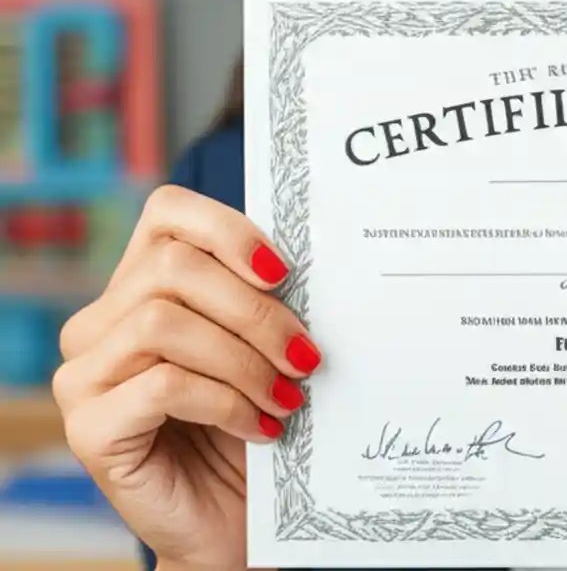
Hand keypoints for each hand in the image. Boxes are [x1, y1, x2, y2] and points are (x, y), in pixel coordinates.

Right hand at [53, 185, 318, 570]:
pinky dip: (227, 402)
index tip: (283, 271)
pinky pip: (163, 385)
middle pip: (172, 270)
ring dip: (245, 360)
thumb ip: (266, 301)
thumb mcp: (264, 352)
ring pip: (165, 325)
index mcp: (141, 288)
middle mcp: (99, 324)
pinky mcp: (89, 429)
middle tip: (305, 355)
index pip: (166, 213)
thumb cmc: (253, 425)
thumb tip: (313, 260)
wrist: (233, 521)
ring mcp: (84, 377)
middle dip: (254, 311)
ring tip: (287, 396)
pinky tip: (262, 427)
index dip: (226, 229)